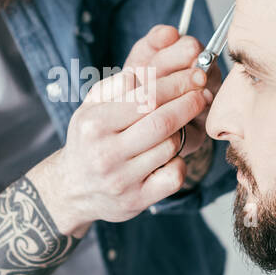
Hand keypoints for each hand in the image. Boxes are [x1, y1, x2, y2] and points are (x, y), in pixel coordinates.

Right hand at [29, 38, 211, 234]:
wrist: (73, 189)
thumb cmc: (89, 140)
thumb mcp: (90, 108)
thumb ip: (113, 87)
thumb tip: (140, 74)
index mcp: (94, 125)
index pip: (144, 98)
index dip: (176, 85)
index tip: (195, 76)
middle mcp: (105, 154)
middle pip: (162, 122)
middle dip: (188, 103)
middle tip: (202, 93)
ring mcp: (122, 180)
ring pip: (170, 147)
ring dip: (182, 132)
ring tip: (181, 123)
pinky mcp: (137, 200)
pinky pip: (174, 177)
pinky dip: (179, 162)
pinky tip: (171, 155)